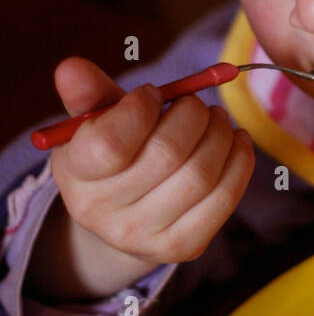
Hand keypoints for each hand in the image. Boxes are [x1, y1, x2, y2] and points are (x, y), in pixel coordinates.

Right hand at [48, 56, 255, 266]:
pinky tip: (235, 141)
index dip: (142, 108)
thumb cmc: (111, 155)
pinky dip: (239, 161)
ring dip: (220, 134)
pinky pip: (225, 197)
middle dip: (192, 115)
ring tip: (216, 120)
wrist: (122, 217)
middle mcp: (103, 213)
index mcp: (76, 175)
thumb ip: (89, 94)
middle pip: (167, 153)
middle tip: (196, 104)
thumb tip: (71, 68)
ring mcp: (143, 236)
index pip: (112, 143)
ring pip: (201, 173)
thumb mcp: (93, 123)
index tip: (152, 94)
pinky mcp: (183, 247)